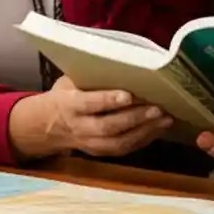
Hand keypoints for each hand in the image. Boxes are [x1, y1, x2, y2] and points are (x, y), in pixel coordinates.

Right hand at [10, 76, 172, 158]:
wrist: (47, 127)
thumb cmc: (64, 96)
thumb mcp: (68, 82)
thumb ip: (88, 76)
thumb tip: (119, 61)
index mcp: (70, 105)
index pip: (89, 103)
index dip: (108, 100)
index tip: (128, 95)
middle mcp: (80, 127)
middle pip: (108, 127)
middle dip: (134, 118)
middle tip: (157, 108)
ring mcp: (91, 143)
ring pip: (119, 143)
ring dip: (145, 131)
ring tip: (166, 119)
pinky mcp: (101, 152)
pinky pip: (124, 149)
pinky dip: (144, 139)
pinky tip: (159, 128)